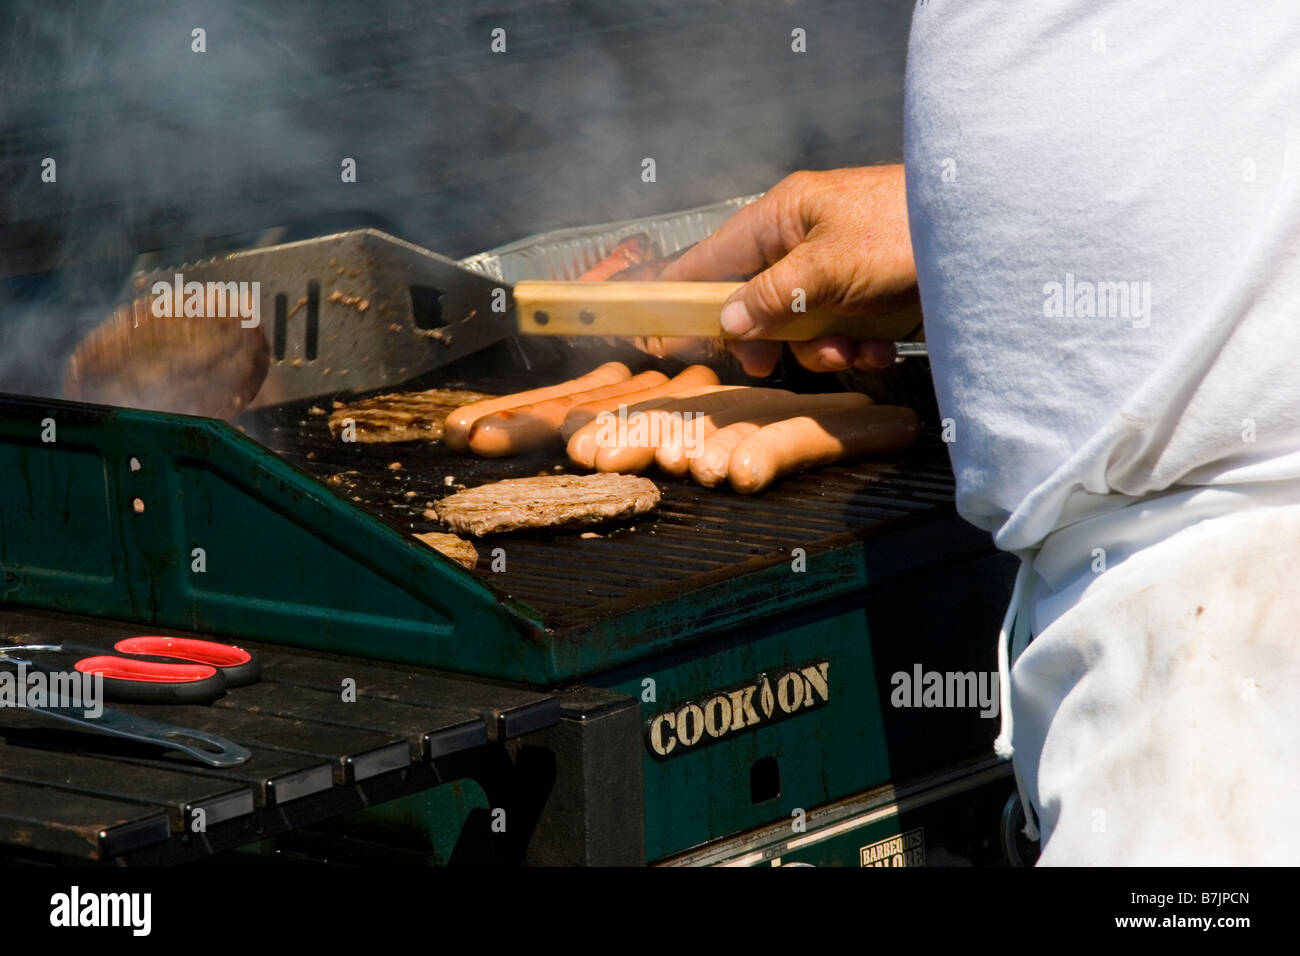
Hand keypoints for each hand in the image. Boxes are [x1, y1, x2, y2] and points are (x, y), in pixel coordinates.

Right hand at [658, 165, 918, 377]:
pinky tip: (881, 347)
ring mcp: (837, 270)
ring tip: (852, 349)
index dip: (681, 292)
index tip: (656, 327)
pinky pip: (840, 332)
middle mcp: (804, 240)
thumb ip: (770, 295)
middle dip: (769, 338)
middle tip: (769, 362)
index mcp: (783, 216)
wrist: (991, 238)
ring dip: (820, 349)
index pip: (709, 256)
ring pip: (799, 326)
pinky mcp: (868, 296)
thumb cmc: (911, 230)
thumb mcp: (828, 267)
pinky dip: (856, 347)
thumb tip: (727, 318)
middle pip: (753, 301)